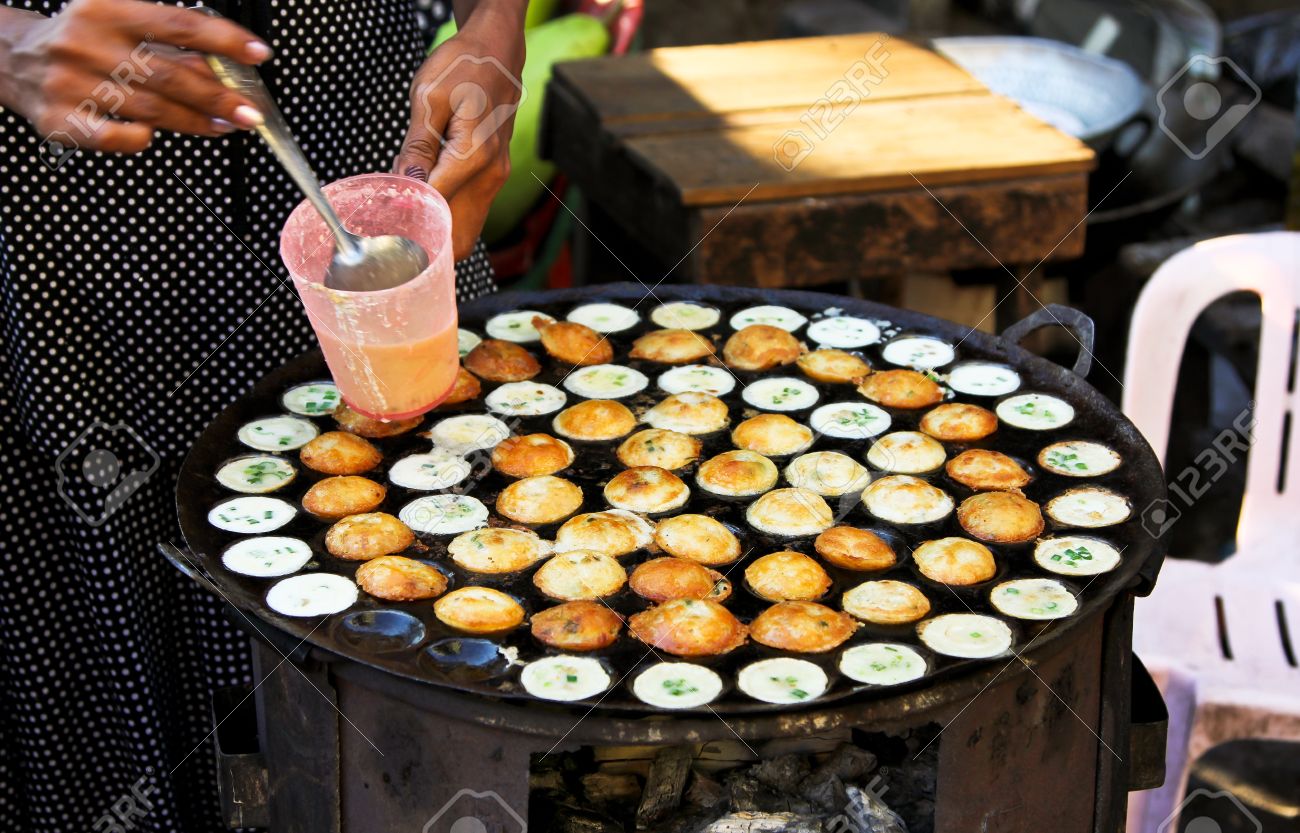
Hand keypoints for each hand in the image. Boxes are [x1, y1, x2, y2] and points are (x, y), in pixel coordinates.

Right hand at [0, 0, 269, 153]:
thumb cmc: (82, 44)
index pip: (178, 25)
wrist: (10, 59)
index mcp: (106, 10)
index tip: (258, 54)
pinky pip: (117, 137)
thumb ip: (167, 45)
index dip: (225, 40)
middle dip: (218, 97)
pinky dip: (142, 139)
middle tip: (249, 112)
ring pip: (151, 109)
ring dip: (196, 122)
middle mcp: (86, 42)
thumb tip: (223, 71)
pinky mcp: (61, 118)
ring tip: (224, 125)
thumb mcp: (119, 26)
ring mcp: (71, 82)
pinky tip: (154, 135)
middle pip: (170, 75)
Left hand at [395, 4, 525, 259]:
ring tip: (401, 227)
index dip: (408, 225)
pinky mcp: (492, 177)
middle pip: (458, 239)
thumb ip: (417, 147)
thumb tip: (406, 186)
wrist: (498, 53)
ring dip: (436, 236)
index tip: (381, 230)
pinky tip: (421, 210)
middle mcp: (490, 177)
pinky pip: (469, 213)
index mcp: (473, 158)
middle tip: (390, 243)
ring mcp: (495, 180)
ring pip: (466, 231)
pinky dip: (446, 221)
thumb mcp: (430, 98)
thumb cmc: (465, 67)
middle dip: (425, 247)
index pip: (437, 211)